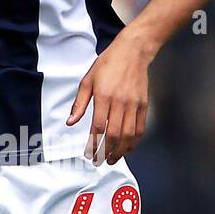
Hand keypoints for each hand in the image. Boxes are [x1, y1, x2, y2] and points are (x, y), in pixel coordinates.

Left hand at [67, 31, 150, 164]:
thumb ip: (79, 104)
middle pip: (114, 135)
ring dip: (120, 150)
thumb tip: (71, 122)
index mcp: (103, 96)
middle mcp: (120, 102)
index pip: (98, 127)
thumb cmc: (109, 64)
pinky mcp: (143, 105)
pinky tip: (128, 148)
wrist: (133, 52)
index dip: (93, 144)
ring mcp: (133, 104)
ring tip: (113, 158)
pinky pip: (140, 128)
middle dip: (106, 152)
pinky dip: (134, 141)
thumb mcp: (87, 81)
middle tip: (101, 161)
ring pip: (128, 135)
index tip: (89, 153)